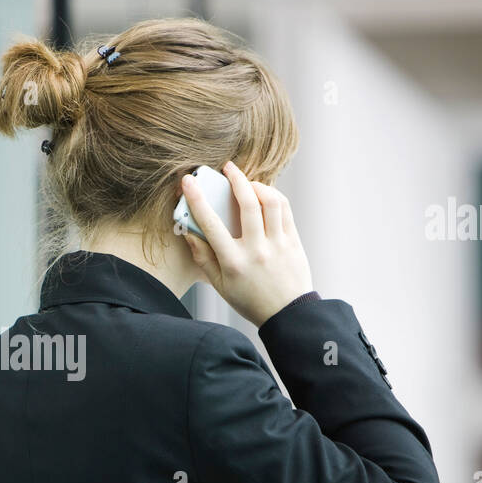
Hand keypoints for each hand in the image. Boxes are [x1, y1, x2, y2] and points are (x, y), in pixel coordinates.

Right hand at [179, 162, 313, 327]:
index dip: (197, 199)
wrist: (287, 314)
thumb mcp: (219, 285)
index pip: (210, 225)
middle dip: (235, 179)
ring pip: (270, 201)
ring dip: (256, 185)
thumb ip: (203, 258)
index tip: (189, 181)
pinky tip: (263, 194)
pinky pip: (284, 209)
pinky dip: (272, 195)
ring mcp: (277, 244)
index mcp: (233, 262)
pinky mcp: (293, 241)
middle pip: (246, 204)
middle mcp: (256, 250)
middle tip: (227, 168)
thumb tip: (189, 233)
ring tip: (247, 182)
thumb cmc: (250, 300)